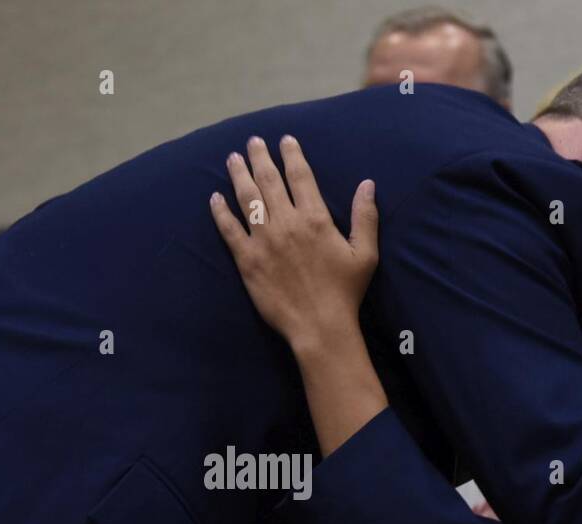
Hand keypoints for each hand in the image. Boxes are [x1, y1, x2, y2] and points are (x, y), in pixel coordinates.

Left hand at [209, 135, 377, 350]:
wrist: (319, 325)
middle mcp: (287, 223)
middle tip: (252, 142)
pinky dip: (220, 212)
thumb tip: (367, 184)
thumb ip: (365, 216)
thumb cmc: (345, 291)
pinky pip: (229, 230)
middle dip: (259, 157)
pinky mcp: (247, 260)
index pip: (300, 176)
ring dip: (238, 175)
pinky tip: (214, 198)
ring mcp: (263, 241)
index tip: (285, 140)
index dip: (292, 154)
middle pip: (268, 180)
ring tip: (232, 159)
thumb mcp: (365, 254)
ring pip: (246, 198)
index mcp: (315, 218)